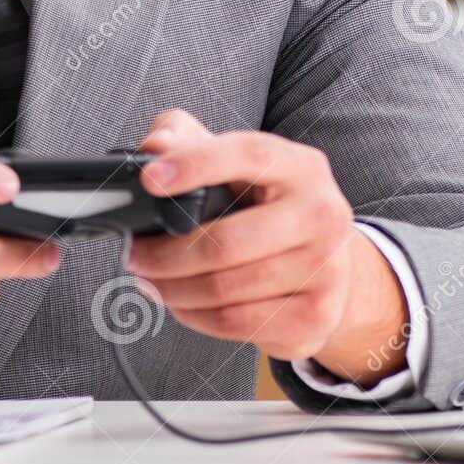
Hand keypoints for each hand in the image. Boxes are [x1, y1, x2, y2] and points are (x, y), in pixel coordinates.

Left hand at [124, 110, 406, 382]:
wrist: (329, 263)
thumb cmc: (267, 206)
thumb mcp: (234, 164)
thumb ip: (187, 139)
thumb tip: (154, 146)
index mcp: (301, 166)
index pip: (246, 156)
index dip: (193, 165)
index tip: (149, 179)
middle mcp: (322, 214)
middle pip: (225, 242)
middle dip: (164, 254)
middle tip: (134, 255)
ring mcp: (326, 269)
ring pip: (224, 288)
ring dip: (173, 289)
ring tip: (150, 281)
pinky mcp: (316, 315)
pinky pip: (236, 323)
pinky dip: (195, 316)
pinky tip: (181, 304)